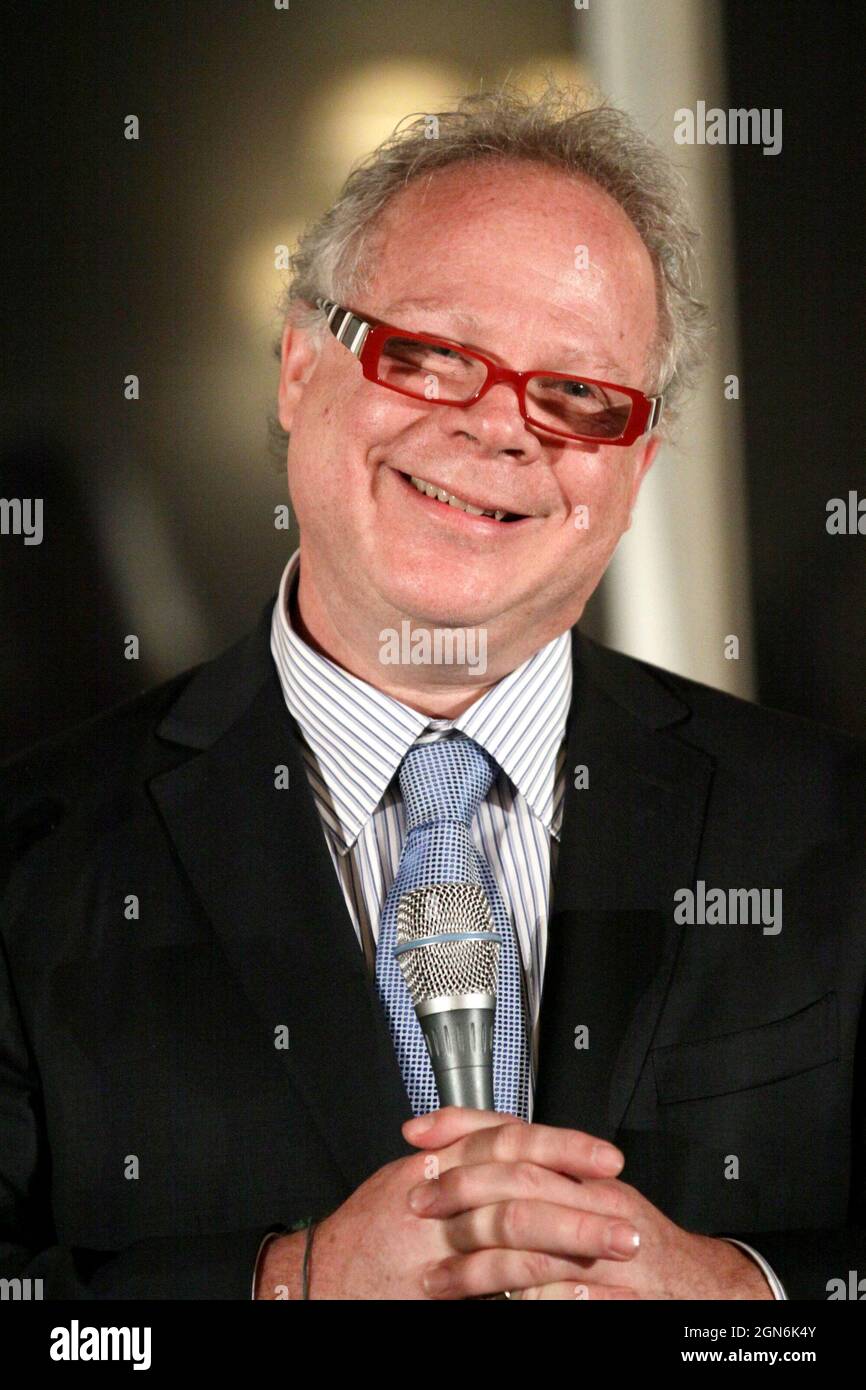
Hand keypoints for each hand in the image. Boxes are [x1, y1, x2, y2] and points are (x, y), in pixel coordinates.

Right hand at [256, 1109, 628, 1297]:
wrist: (319, 1276)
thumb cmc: (365, 1231)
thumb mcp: (409, 1178)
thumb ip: (457, 1154)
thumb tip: (511, 1141)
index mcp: (437, 1161)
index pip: (507, 1139)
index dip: (561, 1145)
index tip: (606, 1158)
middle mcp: (437, 1194)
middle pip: (519, 1181)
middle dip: (579, 1198)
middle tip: (627, 1216)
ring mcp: (436, 1242)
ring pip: (513, 1228)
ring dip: (572, 1240)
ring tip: (616, 1250)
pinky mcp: (437, 1284)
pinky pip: (495, 1280)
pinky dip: (539, 1284)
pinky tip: (574, 1291)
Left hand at [404, 1108, 775, 1300]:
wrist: (702, 1288)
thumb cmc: (636, 1243)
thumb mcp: (590, 1195)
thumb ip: (542, 1174)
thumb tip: (473, 1156)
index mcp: (586, 1171)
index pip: (517, 1132)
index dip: (464, 1125)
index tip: (417, 1133)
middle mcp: (596, 1200)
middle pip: (517, 1178)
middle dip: (459, 1190)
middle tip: (417, 1203)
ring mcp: (607, 1248)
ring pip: (531, 1240)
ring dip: (475, 1263)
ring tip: (434, 1279)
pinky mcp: (615, 1296)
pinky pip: (561, 1295)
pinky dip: (525, 1300)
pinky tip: (494, 1308)